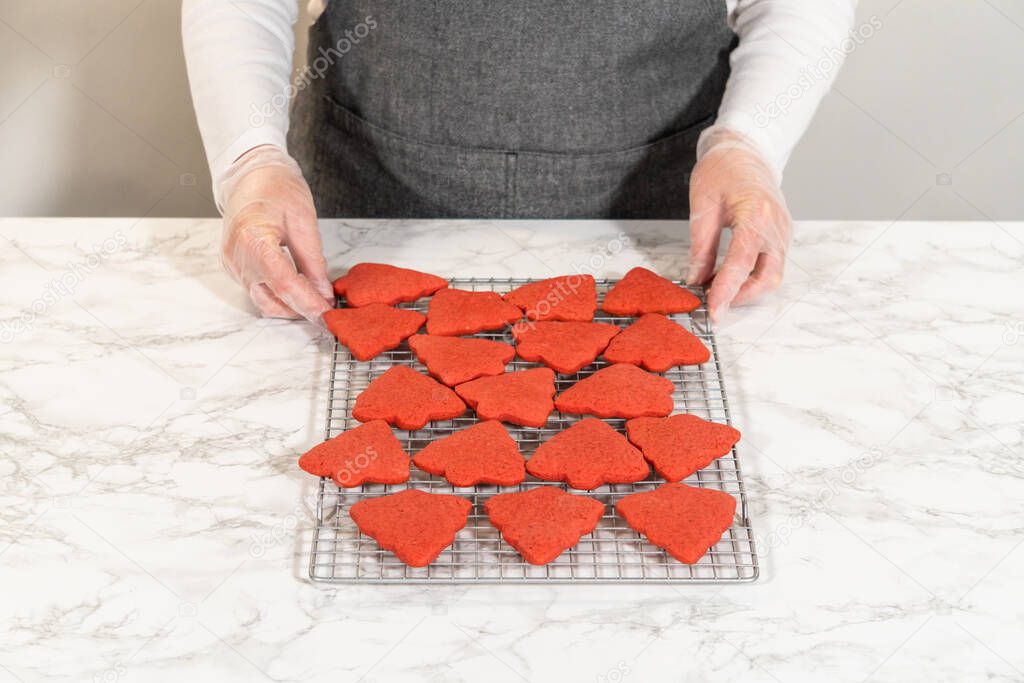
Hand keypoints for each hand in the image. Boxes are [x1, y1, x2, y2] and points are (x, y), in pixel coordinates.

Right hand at [219, 145, 332, 322]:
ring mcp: (231, 264)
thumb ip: (313, 261)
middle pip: (271, 299)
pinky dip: (277, 295)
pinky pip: (257, 290)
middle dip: (301, 310)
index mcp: (252, 241)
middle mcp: (236, 258)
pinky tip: (297, 288)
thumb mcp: (303, 220)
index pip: (284, 284)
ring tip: (315, 300)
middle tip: (327, 310)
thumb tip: (323, 292)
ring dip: (289, 306)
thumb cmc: (275, 188)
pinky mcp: (233, 266)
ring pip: (263, 300)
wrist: (250, 174)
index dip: (308, 303)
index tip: (327, 314)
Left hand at [687, 129, 791, 320]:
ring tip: (717, 290)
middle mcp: (776, 226)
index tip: (712, 312)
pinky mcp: (781, 234)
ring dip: (747, 289)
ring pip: (772, 275)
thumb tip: (696, 281)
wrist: (745, 149)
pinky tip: (728, 277)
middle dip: (740, 296)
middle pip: (766, 277)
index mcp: (756, 214)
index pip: (741, 263)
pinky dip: (751, 276)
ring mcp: (783, 231)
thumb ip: (701, 248)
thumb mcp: (702, 206)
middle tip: (712, 303)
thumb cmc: (722, 170)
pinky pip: (771, 264)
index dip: (726, 291)